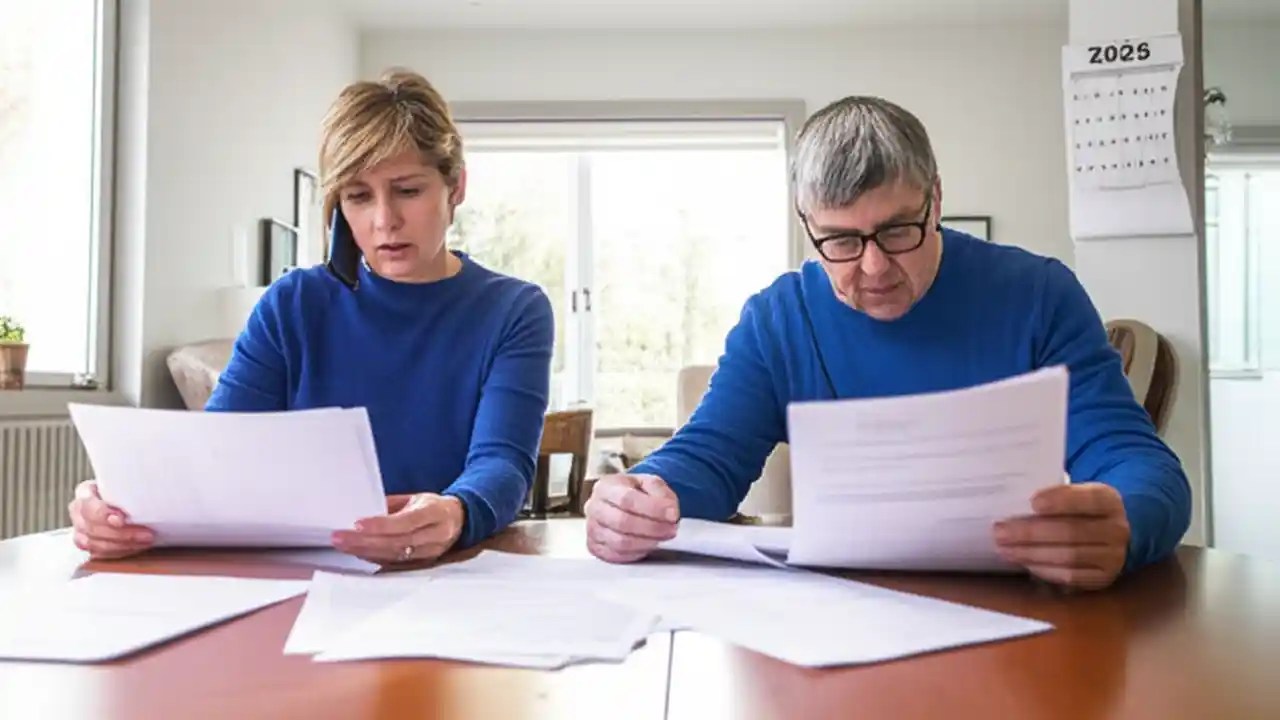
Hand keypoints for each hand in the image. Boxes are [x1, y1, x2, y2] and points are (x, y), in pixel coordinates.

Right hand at [66, 480, 154, 559]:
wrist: (126, 501)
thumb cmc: (127, 489)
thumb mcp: (126, 483)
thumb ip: (130, 487)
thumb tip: (148, 485)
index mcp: (85, 492)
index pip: (88, 505)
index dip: (103, 514)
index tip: (122, 518)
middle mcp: (78, 512)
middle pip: (92, 528)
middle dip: (121, 533)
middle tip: (146, 534)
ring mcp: (80, 530)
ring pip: (94, 544)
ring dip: (123, 545)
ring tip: (146, 541)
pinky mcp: (88, 546)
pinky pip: (100, 554)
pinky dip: (120, 552)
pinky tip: (137, 547)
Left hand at [332, 493, 464, 563]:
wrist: (458, 522)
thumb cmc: (434, 508)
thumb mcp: (417, 498)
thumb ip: (392, 505)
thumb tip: (364, 510)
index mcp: (435, 513)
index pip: (407, 522)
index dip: (382, 525)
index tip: (358, 524)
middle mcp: (435, 535)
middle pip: (397, 542)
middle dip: (365, 541)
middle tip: (340, 537)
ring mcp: (429, 552)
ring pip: (394, 555)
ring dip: (364, 551)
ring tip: (343, 544)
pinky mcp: (421, 563)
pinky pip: (394, 563)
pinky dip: (373, 558)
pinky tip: (357, 553)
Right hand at [585, 474, 679, 563]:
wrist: (623, 504)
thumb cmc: (636, 493)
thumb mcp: (651, 483)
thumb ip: (661, 493)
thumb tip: (669, 512)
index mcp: (606, 486)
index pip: (627, 499)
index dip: (652, 509)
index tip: (672, 514)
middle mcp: (593, 507)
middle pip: (621, 522)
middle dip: (652, 528)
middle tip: (671, 529)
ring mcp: (592, 528)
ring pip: (619, 542)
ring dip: (647, 542)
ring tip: (662, 537)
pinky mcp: (595, 547)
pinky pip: (616, 556)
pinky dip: (636, 553)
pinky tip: (648, 545)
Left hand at [994, 482, 1130, 589]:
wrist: (1110, 534)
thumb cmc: (1081, 509)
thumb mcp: (1077, 494)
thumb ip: (1055, 496)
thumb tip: (1016, 502)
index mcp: (1110, 500)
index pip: (1088, 499)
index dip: (1061, 501)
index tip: (1033, 502)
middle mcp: (1117, 529)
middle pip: (1072, 532)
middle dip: (1031, 532)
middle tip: (1000, 530)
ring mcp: (1113, 557)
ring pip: (1069, 556)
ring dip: (1031, 553)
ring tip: (1004, 548)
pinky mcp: (1103, 578)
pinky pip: (1070, 576)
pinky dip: (1043, 569)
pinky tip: (1023, 561)